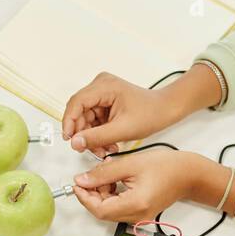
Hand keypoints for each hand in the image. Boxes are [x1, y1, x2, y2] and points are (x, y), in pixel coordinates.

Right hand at [62, 65, 222, 155]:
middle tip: (89, 150)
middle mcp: (100, 86)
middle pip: (79, 111)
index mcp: (104, 86)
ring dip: (91, 136)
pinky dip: (97, 134)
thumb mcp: (122, 129)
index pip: (76, 102)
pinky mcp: (104, 103)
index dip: (69, 122)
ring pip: (85, 118)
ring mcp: (102, 94)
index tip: (69, 139)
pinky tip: (107, 143)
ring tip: (103, 149)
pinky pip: (93, 120)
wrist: (166, 110)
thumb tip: (74, 143)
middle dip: (83, 133)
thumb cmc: (150, 114)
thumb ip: (96, 137)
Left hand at [71, 148, 216, 223]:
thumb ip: (103, 173)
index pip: (99, 210)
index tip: (77, 184)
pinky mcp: (140, 213)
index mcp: (135, 204)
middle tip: (91, 176)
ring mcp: (139, 217)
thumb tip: (82, 180)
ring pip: (109, 211)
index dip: (84, 197)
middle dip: (92, 194)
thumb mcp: (130, 164)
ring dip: (101, 194)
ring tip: (107, 175)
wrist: (190, 174)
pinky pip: (118, 208)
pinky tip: (115, 180)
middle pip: (102, 212)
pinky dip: (111, 196)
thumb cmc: (168, 167)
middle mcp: (137, 216)